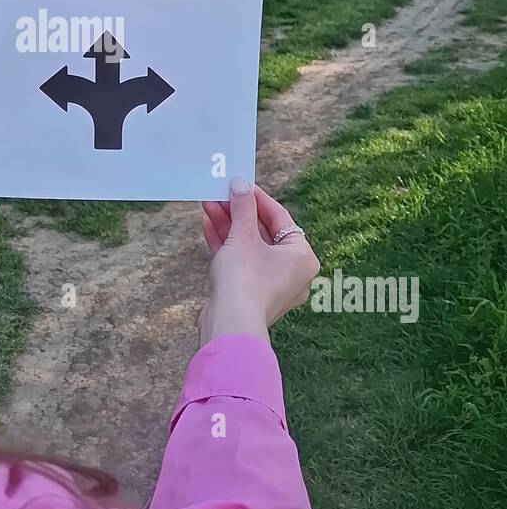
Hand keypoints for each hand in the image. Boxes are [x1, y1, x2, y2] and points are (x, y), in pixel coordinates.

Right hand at [199, 179, 318, 344]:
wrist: (229, 325)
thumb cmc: (245, 280)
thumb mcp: (243, 235)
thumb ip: (242, 207)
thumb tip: (240, 183)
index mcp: (301, 257)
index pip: (280, 218)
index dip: (257, 198)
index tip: (240, 183)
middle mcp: (291, 272)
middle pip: (262, 232)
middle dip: (237, 212)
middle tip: (220, 193)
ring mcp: (269, 284)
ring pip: (248, 246)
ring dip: (227, 225)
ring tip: (208, 204)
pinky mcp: (249, 293)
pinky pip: (239, 262)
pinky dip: (224, 244)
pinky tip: (207, 224)